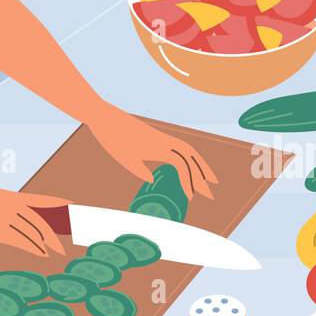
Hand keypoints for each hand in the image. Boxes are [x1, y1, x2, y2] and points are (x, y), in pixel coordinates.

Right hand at [0, 184, 67, 256]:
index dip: (56, 202)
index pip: (38, 198)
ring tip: (55, 252)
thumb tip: (16, 215)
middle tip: (64, 245)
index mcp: (7, 195)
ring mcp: (1, 217)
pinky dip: (32, 248)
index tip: (71, 205)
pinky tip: (41, 254)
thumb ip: (2, 205)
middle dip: (52, 234)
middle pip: (38, 220)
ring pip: (30, 232)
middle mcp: (8, 205)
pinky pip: (18, 240)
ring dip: (44, 243)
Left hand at [87, 107, 217, 201]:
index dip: (188, 181)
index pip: (181, 165)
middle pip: (191, 157)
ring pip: (188, 150)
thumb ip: (140, 170)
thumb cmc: (112, 139)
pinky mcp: (157, 136)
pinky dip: (189, 158)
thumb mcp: (124, 159)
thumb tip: (154, 180)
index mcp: (158, 147)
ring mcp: (162, 137)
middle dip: (202, 176)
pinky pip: (180, 147)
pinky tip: (190, 166)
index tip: (190, 198)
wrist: (104, 117)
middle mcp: (164, 140)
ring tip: (210, 180)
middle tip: (211, 194)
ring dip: (200, 165)